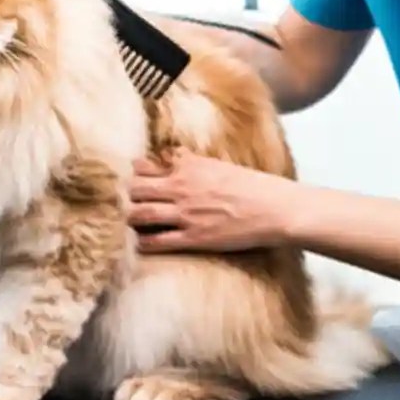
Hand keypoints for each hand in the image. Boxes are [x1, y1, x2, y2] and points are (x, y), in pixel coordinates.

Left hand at [128, 148, 300, 253]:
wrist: (275, 208)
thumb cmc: (253, 185)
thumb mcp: (219, 165)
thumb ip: (192, 162)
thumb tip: (174, 155)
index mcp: (188, 166)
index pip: (145, 166)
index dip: (134, 173)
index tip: (130, 178)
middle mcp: (182, 187)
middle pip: (137, 189)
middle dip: (127, 195)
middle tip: (124, 200)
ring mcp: (185, 214)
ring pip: (142, 214)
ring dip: (131, 217)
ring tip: (127, 220)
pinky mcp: (193, 238)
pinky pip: (158, 241)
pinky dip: (144, 243)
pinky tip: (139, 243)